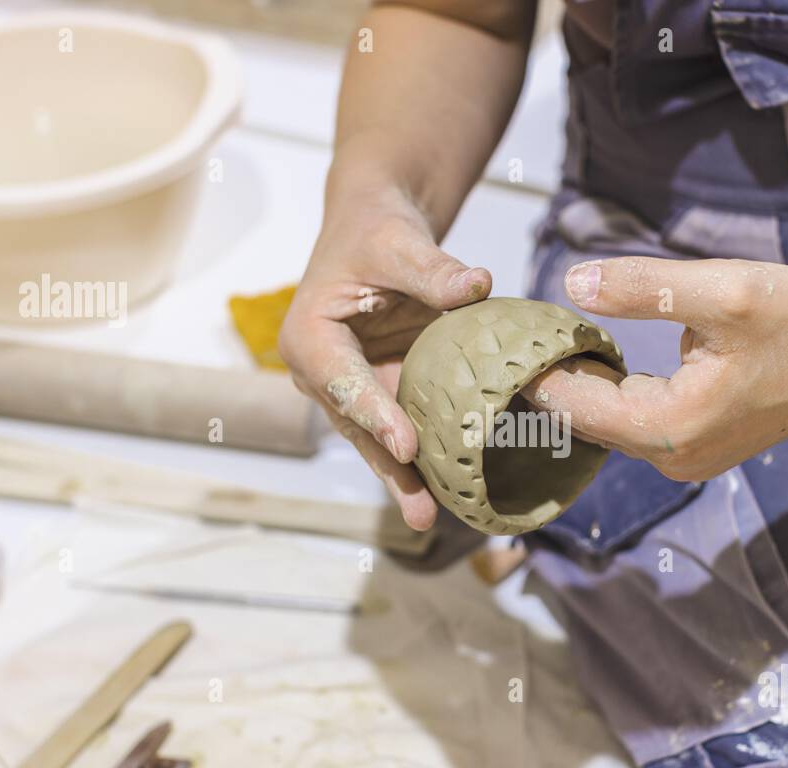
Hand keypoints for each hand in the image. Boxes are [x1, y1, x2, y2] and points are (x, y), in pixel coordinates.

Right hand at [279, 188, 490, 529]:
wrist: (377, 230)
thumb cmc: (377, 231)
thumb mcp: (399, 241)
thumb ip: (433, 269)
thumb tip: (477, 285)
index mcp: (310, 336)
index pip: (342, 381)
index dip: (374, 413)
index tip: (407, 443)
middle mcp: (323, 373)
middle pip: (357, 426)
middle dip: (390, 468)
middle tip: (421, 509)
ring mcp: (353, 389)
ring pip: (379, 440)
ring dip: (406, 479)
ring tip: (432, 517)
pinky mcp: (384, 394)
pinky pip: (404, 429)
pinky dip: (426, 459)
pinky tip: (452, 491)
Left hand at [521, 257, 787, 480]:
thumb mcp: (719, 290)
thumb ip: (642, 288)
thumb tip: (572, 282)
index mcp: (670, 429)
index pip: (573, 406)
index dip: (533, 371)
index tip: (498, 338)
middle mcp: (673, 457)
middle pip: (585, 420)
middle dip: (549, 379)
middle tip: (508, 335)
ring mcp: (687, 457)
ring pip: (609, 422)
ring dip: (580, 385)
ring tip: (540, 340)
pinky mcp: (699, 445)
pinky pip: (636, 421)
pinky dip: (611, 391)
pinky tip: (593, 355)